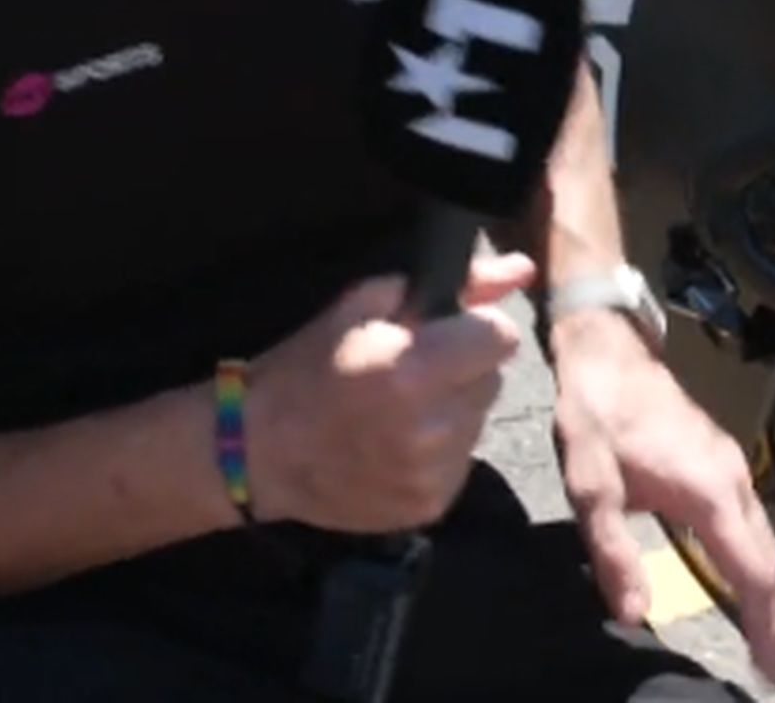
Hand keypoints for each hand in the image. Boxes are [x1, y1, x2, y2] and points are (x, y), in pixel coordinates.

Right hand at [243, 253, 532, 534]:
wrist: (253, 454)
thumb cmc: (306, 369)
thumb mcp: (363, 307)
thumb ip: (455, 285)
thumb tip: (521, 269)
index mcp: (413, 369)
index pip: (502, 338)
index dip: (474, 331)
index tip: (445, 336)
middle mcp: (431, 427)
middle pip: (492, 381)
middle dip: (463, 370)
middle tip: (414, 374)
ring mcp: (431, 473)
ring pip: (479, 422)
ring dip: (452, 411)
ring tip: (400, 413)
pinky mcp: (428, 505)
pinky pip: (461, 463)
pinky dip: (439, 452)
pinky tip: (395, 446)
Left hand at [550, 311, 774, 688]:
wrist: (608, 350)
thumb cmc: (598, 414)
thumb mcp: (590, 487)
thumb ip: (612, 551)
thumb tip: (635, 614)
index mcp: (710, 492)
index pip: (755, 572)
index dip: (767, 625)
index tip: (770, 670)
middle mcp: (734, 481)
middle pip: (771, 561)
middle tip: (771, 669)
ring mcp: (733, 468)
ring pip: (766, 540)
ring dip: (769, 591)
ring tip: (763, 637)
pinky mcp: (722, 462)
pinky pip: (753, 522)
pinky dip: (757, 562)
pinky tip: (744, 580)